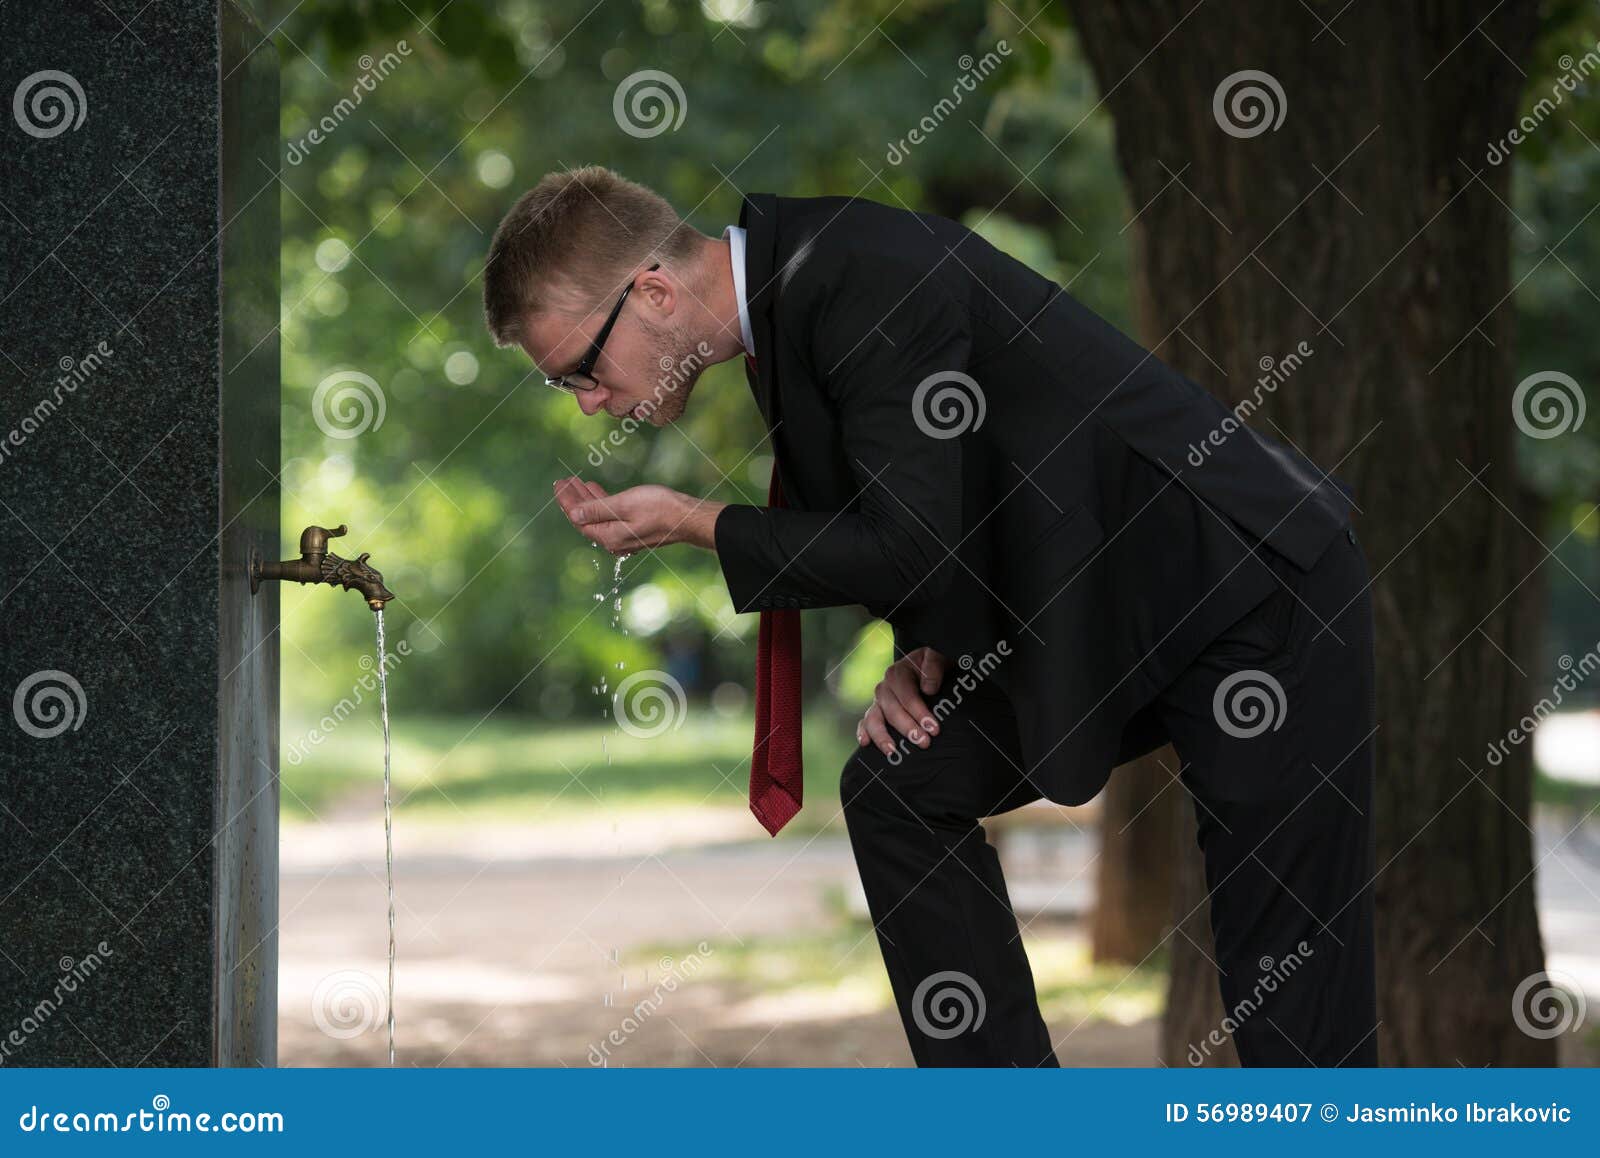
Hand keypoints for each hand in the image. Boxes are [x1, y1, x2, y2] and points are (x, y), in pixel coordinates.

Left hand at [553, 476, 725, 553]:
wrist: (687, 518)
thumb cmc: (659, 508)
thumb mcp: (623, 504)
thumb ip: (596, 510)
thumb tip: (574, 515)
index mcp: (608, 536)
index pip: (578, 518)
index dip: (566, 500)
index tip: (558, 483)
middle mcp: (613, 541)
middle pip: (585, 519)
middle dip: (573, 498)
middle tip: (564, 480)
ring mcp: (624, 537)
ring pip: (597, 517)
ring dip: (587, 499)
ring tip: (577, 483)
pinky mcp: (633, 531)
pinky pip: (609, 517)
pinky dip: (601, 503)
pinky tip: (597, 491)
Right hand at [857, 646, 947, 755]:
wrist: (926, 669)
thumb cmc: (932, 666)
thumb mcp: (937, 657)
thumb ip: (933, 667)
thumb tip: (928, 689)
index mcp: (898, 673)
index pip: (907, 695)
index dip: (919, 712)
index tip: (933, 728)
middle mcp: (884, 687)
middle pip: (892, 710)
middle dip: (908, 728)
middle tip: (923, 742)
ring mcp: (878, 701)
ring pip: (874, 718)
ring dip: (883, 736)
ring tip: (893, 751)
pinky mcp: (876, 712)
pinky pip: (865, 722)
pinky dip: (862, 732)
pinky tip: (865, 743)